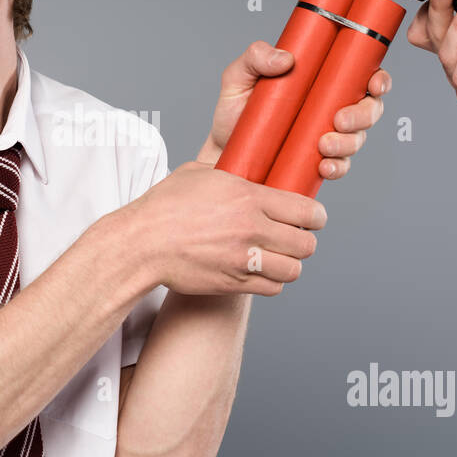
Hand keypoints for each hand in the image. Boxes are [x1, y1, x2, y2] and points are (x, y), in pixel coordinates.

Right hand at [128, 160, 326, 296]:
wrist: (141, 244)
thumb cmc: (163, 207)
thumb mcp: (197, 174)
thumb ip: (229, 173)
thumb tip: (244, 167)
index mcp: (248, 198)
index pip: (307, 210)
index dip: (316, 216)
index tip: (312, 217)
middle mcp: (252, 229)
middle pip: (306, 243)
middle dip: (304, 241)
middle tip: (294, 239)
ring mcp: (244, 259)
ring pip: (294, 270)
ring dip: (289, 264)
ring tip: (279, 259)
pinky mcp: (234, 283)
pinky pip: (273, 288)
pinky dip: (272, 283)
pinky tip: (261, 273)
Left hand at [197, 39, 391, 181]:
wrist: (222, 152)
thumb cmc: (235, 113)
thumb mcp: (238, 77)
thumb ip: (255, 57)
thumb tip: (286, 57)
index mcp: (322, 82)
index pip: (362, 75)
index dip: (378, 79)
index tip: (374, 83)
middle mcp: (331, 109)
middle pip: (370, 108)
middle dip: (364, 115)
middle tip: (339, 120)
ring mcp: (328, 137)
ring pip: (357, 139)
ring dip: (348, 142)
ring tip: (323, 144)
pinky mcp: (319, 164)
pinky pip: (340, 167)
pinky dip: (337, 167)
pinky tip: (323, 166)